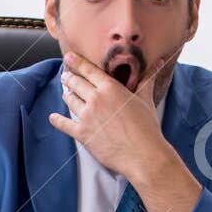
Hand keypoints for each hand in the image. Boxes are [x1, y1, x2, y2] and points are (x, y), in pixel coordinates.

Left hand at [50, 51, 202, 211]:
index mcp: (110, 88)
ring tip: (66, 93)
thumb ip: (148, 78)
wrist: (143, 153)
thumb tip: (158, 62)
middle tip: (66, 76)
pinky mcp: (82, 133)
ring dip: (66, 95)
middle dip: (69, 78)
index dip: (77, 62)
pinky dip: (57, 120)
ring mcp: (86, 116)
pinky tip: (53, 117)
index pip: (89, 70)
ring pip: (69, 100)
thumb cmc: (147, 126)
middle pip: (75, 83)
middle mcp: (95, 99)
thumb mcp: (146, 99)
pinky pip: (64, 124)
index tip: (69, 57)